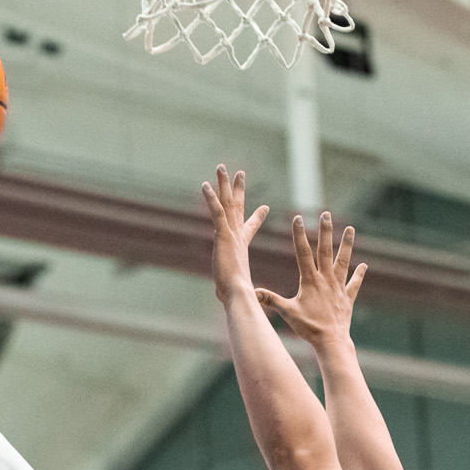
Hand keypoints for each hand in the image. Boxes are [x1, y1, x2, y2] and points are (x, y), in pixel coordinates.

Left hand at [199, 165, 268, 304]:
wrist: (238, 295)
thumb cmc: (237, 296)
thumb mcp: (235, 288)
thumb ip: (234, 290)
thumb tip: (232, 302)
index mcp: (242, 247)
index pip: (250, 227)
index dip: (257, 217)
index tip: (265, 207)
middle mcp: (238, 236)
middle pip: (238, 207)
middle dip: (238, 189)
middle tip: (240, 173)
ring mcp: (231, 234)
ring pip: (228, 203)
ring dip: (224, 184)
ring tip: (221, 167)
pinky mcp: (223, 235)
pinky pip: (216, 212)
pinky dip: (211, 198)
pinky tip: (204, 185)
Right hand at [256, 211, 365, 342]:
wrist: (331, 340)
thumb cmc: (308, 327)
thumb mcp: (287, 312)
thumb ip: (271, 299)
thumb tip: (252, 292)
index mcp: (310, 280)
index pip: (302, 252)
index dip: (299, 234)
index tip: (298, 218)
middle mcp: (326, 279)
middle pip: (325, 250)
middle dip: (324, 231)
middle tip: (325, 214)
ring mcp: (338, 287)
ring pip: (343, 261)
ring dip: (346, 244)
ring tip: (350, 229)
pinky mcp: (347, 298)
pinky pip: (354, 283)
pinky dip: (359, 275)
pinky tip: (364, 265)